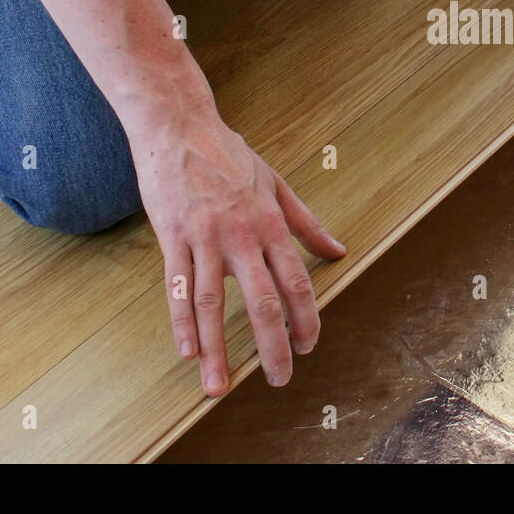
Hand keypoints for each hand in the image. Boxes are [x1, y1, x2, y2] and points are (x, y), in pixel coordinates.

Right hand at [131, 111, 345, 396]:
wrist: (179, 126)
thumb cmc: (229, 156)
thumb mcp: (277, 184)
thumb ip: (308, 223)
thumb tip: (340, 251)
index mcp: (271, 224)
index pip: (297, 281)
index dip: (306, 318)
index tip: (308, 346)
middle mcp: (241, 235)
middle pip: (262, 301)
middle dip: (272, 346)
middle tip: (279, 380)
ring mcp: (204, 238)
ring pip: (212, 304)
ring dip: (217, 350)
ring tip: (218, 387)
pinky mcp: (172, 237)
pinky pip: (177, 286)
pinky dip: (181, 322)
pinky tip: (187, 352)